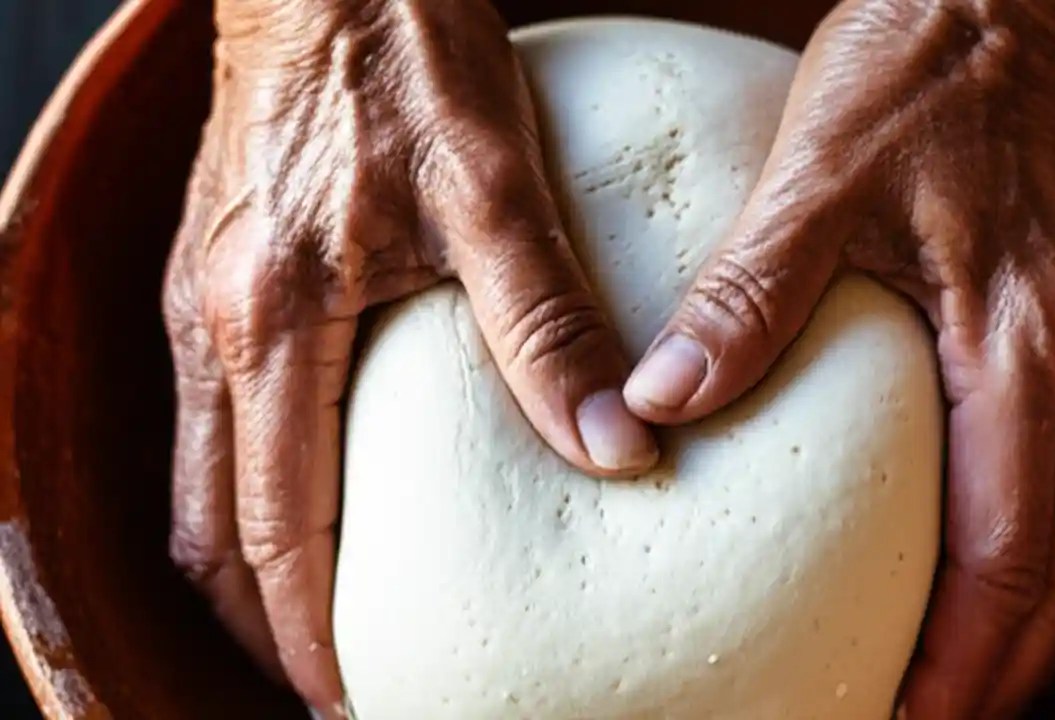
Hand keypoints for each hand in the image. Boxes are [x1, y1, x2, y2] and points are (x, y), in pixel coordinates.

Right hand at [162, 1, 655, 713]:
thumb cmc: (402, 49)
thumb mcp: (493, 182)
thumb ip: (545, 322)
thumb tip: (615, 447)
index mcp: (273, 321)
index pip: (274, 535)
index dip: (308, 634)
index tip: (353, 695)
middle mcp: (215, 323)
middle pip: (212, 531)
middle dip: (265, 622)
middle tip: (336, 675)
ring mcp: (203, 296)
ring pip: (200, 477)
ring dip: (251, 562)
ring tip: (320, 609)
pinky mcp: (216, 265)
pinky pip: (210, 410)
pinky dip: (249, 481)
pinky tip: (311, 481)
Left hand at [623, 1, 1054, 716]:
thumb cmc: (920, 73)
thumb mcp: (817, 179)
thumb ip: (748, 298)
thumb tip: (659, 404)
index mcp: (1026, 349)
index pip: (1015, 559)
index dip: (967, 662)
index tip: (904, 719)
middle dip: (1000, 668)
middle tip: (914, 718)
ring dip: (1020, 617)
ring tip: (944, 671)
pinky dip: (1029, 543)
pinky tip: (970, 556)